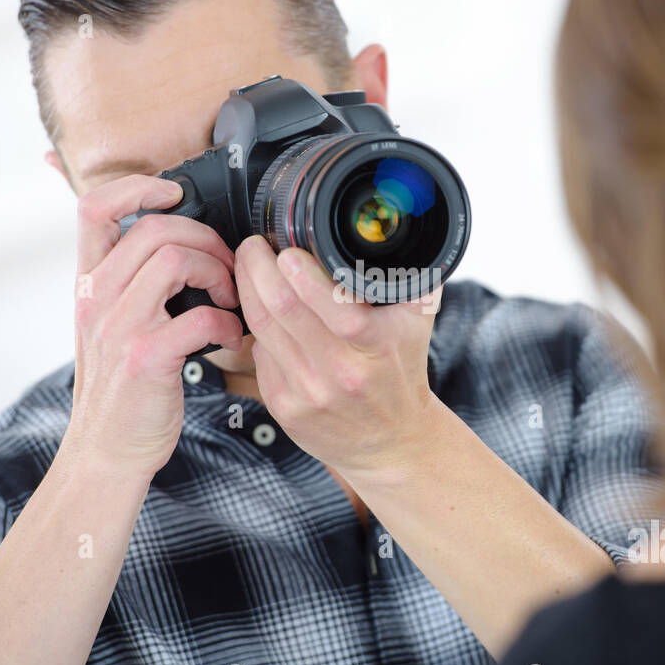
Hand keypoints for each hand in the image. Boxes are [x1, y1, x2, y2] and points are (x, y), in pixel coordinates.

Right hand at [63, 175, 244, 479]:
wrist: (107, 450)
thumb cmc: (123, 388)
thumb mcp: (109, 325)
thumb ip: (130, 283)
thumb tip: (173, 243)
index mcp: (88, 282)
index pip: (93, 207)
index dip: (136, 187)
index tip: (174, 194)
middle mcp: (95, 296)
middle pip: (154, 228)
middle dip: (205, 239)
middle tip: (226, 270)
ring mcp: (118, 325)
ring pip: (176, 259)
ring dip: (219, 274)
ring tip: (230, 300)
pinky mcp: (145, 356)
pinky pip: (199, 316)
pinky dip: (228, 324)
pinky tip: (231, 339)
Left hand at [232, 235, 440, 475]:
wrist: (392, 442)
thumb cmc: (401, 372)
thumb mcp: (417, 322)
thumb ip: (410, 273)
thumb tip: (394, 222)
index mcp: (376, 347)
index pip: (333, 306)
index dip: (301, 273)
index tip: (287, 250)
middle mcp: (341, 372)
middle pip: (282, 309)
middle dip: (257, 267)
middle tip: (253, 246)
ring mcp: (308, 393)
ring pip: (262, 328)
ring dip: (247, 289)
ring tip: (248, 266)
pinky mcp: (284, 408)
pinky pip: (259, 354)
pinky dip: (258, 327)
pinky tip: (262, 311)